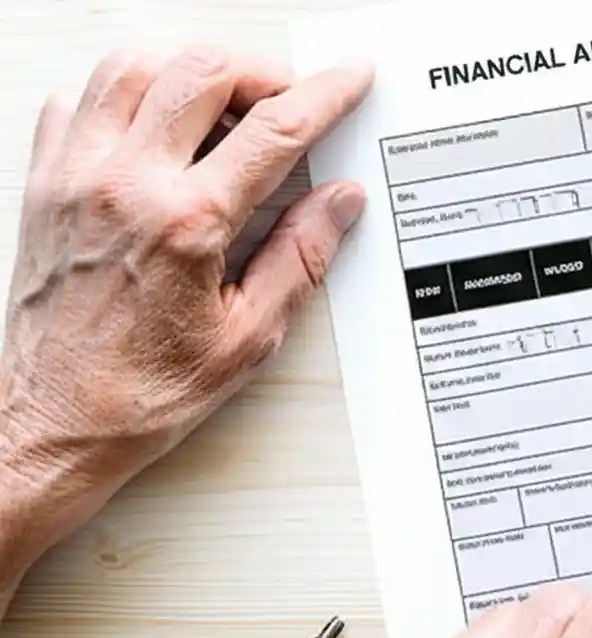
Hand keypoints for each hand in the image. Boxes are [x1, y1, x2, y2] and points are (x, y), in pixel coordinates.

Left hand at [0, 47, 372, 598]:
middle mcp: (124, 185)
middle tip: (288, 97)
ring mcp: (75, 176)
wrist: (52, 420)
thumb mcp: (248, 337)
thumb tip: (338, 203)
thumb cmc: (141, 391)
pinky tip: (155, 127)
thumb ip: (300, 258)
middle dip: (261, 71)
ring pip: (134, 65)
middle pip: (202, 71)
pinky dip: (125, 95)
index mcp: (186, 224)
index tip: (348, 79)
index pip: (274, 129)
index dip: (325, 93)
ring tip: (224, 102)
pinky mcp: (44, 183)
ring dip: (190, 69)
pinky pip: (80, 100)